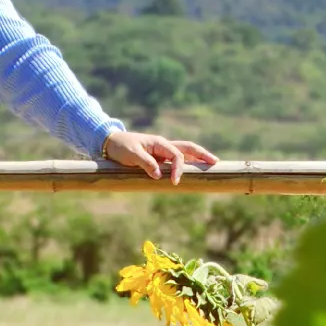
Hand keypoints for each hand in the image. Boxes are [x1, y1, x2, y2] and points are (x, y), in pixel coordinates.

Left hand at [102, 130, 218, 185]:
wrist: (110, 143)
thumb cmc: (121, 147)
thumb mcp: (131, 155)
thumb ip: (146, 163)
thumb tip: (159, 175)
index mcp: (159, 143)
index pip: (176, 155)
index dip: (179, 169)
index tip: (175, 182)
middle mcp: (163, 145)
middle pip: (187, 148)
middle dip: (201, 154)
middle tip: (214, 162)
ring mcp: (161, 151)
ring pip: (184, 153)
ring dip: (197, 157)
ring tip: (210, 164)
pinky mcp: (158, 158)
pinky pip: (176, 160)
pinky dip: (187, 163)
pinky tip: (193, 169)